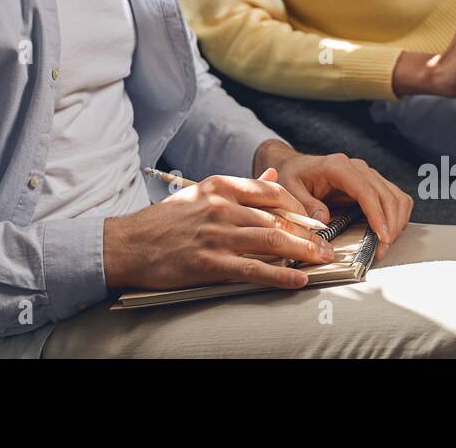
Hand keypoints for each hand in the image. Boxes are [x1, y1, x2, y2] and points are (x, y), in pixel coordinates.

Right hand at [102, 168, 335, 290]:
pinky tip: (298, 279)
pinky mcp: (210, 263)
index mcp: (219, 186)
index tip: (314, 220)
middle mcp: (221, 207)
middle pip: (277, 217)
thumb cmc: (164, 221)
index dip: (299, 207)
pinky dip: (281, 275)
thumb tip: (271, 175)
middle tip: (328, 245)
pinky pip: (254, 269)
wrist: (128, 244)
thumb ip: (239, 186)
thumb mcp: (200, 193)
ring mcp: (216, 235)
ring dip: (303, 252)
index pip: (272, 191)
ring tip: (322, 261)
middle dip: (308, 233)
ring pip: (271, 241)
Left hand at [253, 140, 412, 261]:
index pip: (366, 191)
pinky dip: (396, 217)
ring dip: (396, 222)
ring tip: (385, 245)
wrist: (295, 166)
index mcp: (338, 167)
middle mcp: (357, 168)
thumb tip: (324, 221)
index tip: (381, 236)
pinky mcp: (372, 184)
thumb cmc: (292, 175)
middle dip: (389, 225)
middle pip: (386, 196)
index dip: (377, 215)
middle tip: (382, 249)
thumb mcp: (289, 189)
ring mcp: (367, 175)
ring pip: (395, 197)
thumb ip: (305, 204)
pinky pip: (393, 199)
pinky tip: (387, 233)